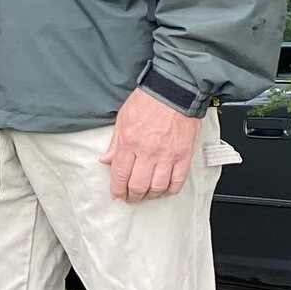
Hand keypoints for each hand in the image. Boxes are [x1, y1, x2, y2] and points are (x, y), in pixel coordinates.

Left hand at [100, 87, 203, 201]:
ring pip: (157, 187)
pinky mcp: (184, 155)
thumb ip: (114, 142)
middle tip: (130, 198)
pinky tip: (165, 190)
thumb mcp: (123, 118)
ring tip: (146, 195)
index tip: (117, 195)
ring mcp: (167, 155)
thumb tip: (106, 160)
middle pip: (138, 185)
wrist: (175, 91)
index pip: (120, 174)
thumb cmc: (149, 100)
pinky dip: (170, 189)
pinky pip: (178, 180)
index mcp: (129, 142)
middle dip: (132, 196)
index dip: (117, 189)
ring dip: (150, 195)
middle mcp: (148, 152)